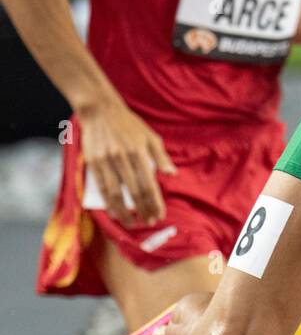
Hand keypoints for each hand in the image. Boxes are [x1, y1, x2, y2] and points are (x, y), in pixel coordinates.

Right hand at [77, 99, 175, 227]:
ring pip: (116, 194)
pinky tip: (114, 213)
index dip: (155, 203)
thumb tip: (173, 174)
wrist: (100, 110)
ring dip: (125, 212)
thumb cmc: (128, 125)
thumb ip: (161, 156)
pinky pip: (101, 187)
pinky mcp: (93, 162)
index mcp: (140, 152)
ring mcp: (107, 161)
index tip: (160, 215)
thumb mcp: (150, 136)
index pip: (150, 184)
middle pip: (135, 192)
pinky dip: (108, 203)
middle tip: (149, 223)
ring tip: (132, 224)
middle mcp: (124, 158)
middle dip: (143, 210)